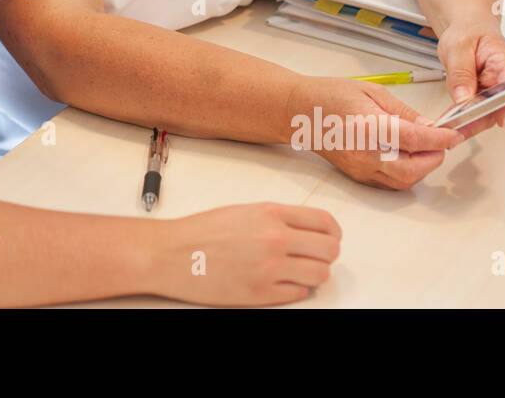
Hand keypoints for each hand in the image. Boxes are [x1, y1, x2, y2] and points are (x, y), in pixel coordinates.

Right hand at [153, 202, 341, 305]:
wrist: (171, 254)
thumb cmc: (200, 232)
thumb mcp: (244, 211)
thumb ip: (277, 219)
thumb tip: (306, 231)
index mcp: (270, 213)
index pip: (325, 222)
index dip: (333, 232)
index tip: (330, 237)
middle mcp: (274, 239)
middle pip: (329, 250)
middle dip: (327, 254)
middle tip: (316, 256)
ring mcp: (269, 268)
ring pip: (320, 274)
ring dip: (315, 274)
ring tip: (300, 271)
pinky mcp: (261, 294)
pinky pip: (299, 293)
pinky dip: (296, 289)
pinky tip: (282, 281)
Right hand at [287, 77, 463, 189]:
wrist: (298, 111)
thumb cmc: (329, 95)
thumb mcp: (372, 91)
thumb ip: (403, 112)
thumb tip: (429, 127)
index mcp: (366, 127)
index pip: (414, 139)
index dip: (439, 139)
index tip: (453, 134)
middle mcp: (362, 153)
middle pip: (412, 170)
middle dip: (433, 158)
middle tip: (441, 142)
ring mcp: (359, 168)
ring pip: (403, 181)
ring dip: (421, 168)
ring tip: (424, 148)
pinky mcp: (357, 175)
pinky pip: (390, 183)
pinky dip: (406, 173)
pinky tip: (407, 155)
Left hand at [435, 19, 504, 137]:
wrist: (466, 28)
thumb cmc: (468, 31)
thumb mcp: (458, 46)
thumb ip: (461, 71)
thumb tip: (463, 97)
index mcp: (504, 63)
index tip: (502, 120)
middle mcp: (502, 79)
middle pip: (499, 106)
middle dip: (480, 121)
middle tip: (461, 129)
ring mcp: (491, 89)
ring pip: (485, 112)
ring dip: (468, 123)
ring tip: (450, 128)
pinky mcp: (480, 95)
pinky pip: (473, 109)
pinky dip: (461, 117)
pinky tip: (449, 121)